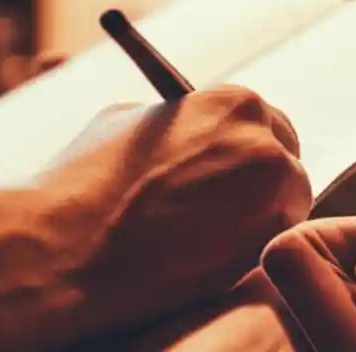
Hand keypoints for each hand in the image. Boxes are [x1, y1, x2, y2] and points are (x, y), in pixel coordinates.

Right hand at [33, 86, 311, 341]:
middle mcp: (263, 143)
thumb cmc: (88, 182)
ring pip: (284, 204)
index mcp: (234, 103)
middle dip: (261, 178)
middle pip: (285, 160)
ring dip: (257, 214)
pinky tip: (206, 251)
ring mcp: (270, 197)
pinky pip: (270, 242)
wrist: (70, 249)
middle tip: (228, 201)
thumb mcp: (129, 121)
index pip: (266, 122)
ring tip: (206, 230)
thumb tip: (189, 127)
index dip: (248, 147)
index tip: (234, 165)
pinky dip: (247, 246)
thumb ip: (177, 121)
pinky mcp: (263, 247)